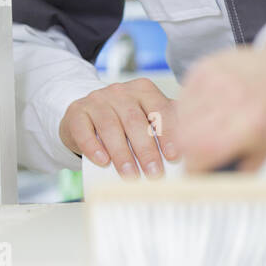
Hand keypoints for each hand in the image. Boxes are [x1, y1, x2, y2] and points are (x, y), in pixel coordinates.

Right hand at [59, 77, 177, 178]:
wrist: (85, 114)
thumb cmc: (122, 120)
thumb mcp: (144, 116)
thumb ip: (164, 126)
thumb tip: (189, 148)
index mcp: (143, 90)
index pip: (160, 110)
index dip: (168, 133)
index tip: (174, 156)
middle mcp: (120, 91)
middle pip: (135, 121)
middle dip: (146, 150)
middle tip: (154, 173)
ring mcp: (96, 99)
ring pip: (110, 127)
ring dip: (122, 154)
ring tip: (130, 175)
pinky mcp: (76, 112)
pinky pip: (84, 129)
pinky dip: (93, 146)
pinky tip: (102, 161)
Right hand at [177, 30, 265, 172]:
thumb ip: (238, 172)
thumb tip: (209, 189)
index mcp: (251, 123)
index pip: (201, 154)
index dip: (196, 169)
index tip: (198, 172)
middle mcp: (233, 97)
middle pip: (184, 138)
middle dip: (190, 150)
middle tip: (203, 152)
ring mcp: (218, 78)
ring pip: (180, 117)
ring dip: (187, 128)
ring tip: (209, 128)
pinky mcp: (208, 66)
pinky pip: (183, 95)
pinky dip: (189, 107)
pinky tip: (209, 108)